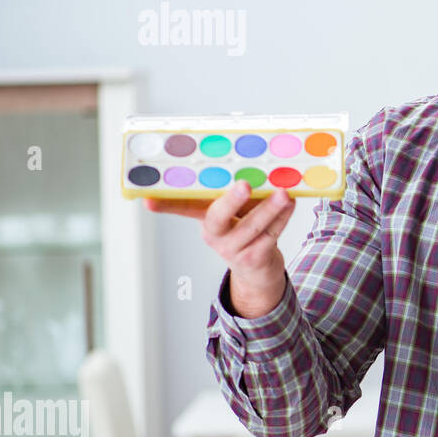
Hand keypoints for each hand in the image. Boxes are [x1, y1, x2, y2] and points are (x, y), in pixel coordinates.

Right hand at [143, 181, 295, 315]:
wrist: (259, 270)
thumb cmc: (248, 230)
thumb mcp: (239, 210)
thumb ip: (241, 192)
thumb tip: (259, 166)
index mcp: (205, 219)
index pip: (182, 208)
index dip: (165, 204)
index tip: (147, 200)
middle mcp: (215, 235)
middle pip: (218, 217)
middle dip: (231, 201)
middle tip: (244, 185)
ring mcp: (233, 249)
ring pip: (252, 226)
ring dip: (270, 208)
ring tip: (282, 193)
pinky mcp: (254, 258)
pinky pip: (271, 234)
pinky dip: (283, 217)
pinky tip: (290, 203)